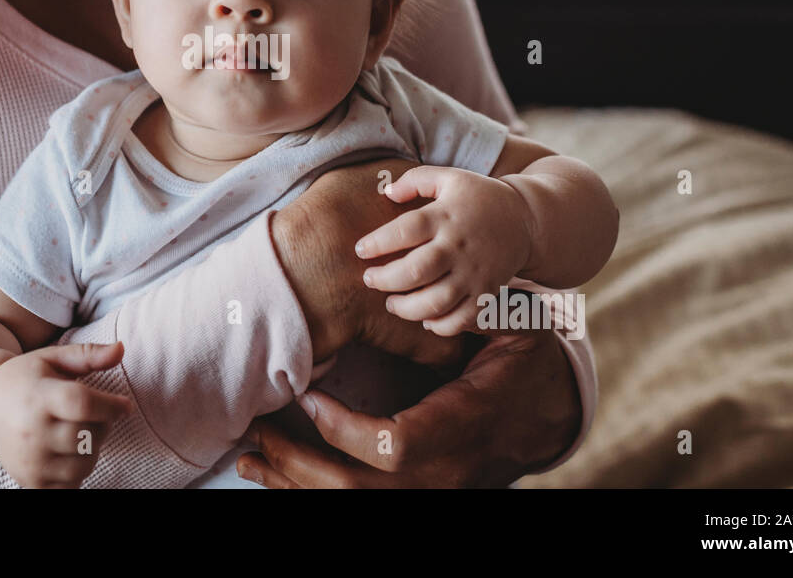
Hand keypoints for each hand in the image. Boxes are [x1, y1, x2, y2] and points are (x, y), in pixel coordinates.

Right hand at [0, 342, 132, 488]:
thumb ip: (89, 354)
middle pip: (87, 436)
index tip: (125, 405)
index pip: (81, 404)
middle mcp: (30, 432)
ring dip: (92, 448)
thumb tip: (121, 349)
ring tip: (78, 430)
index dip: (110, 406)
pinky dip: (78, 470)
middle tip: (94, 414)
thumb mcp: (53, 358)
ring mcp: (28, 461)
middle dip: (103, 425)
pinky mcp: (29, 481)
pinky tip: (68, 451)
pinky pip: (72, 485)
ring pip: (84, 464)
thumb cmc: (26, 379)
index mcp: (37, 396)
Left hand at [236, 327, 581, 487]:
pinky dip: (306, 492)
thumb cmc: (522, 364)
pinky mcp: (414, 495)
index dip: (345, 430)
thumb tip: (451, 287)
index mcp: (463, 427)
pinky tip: (272, 476)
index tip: (308, 398)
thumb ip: (482, 312)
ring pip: (351, 504)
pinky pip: (354, 503)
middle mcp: (443, 472)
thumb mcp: (517, 330)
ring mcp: (428, 492)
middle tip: (258, 429)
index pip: (395, 446)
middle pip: (359, 488)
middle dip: (301, 463)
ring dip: (293, 483)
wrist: (543, 415)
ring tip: (248, 458)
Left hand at [354, 165, 534, 336]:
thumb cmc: (478, 197)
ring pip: (436, 301)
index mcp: (446, 216)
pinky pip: (461, 320)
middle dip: (385, 280)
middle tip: (369, 279)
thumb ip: (415, 180)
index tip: (361, 250)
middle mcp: (459, 246)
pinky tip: (425, 318)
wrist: (525, 220)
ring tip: (391, 303)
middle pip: (416, 271)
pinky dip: (440, 326)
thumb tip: (385, 193)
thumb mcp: (449, 178)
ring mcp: (475, 273)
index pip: (405, 230)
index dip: (378, 242)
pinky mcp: (487, 293)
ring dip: (406, 308)